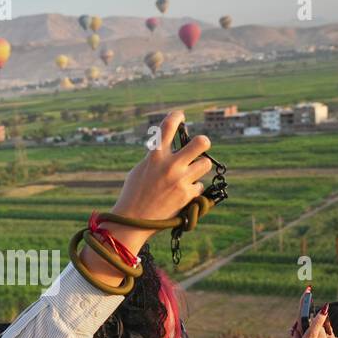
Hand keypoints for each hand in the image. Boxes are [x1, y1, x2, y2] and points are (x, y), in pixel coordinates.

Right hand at [104, 110, 213, 254]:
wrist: (133, 221)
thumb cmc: (133, 194)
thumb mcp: (140, 169)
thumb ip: (155, 158)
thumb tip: (169, 150)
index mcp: (155, 156)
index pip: (168, 127)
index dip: (176, 116)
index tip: (180, 116)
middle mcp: (170, 165)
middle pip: (201, 143)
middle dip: (203, 142)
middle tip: (200, 145)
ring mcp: (180, 180)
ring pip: (205, 164)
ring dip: (199, 167)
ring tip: (190, 173)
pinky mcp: (187, 195)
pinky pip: (198, 185)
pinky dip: (192, 188)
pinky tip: (182, 193)